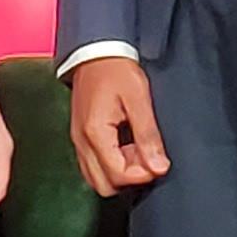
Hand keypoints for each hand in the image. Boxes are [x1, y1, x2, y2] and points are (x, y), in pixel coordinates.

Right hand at [70, 56, 169, 194]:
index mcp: (95, 134)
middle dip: (128, 178)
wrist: (96, 51)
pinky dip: (110, 164)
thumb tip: (158, 167)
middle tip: (147, 158)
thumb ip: (148, 136)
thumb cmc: (116, 70)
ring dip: (118, 172)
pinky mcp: (79, 137)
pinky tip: (125, 146)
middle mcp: (81, 142)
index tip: (158, 163)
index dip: (142, 175)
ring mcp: (78, 141)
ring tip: (136, 150)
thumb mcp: (139, 99)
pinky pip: (92, 165)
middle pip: (104, 185)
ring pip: (96, 179)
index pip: (117, 175)